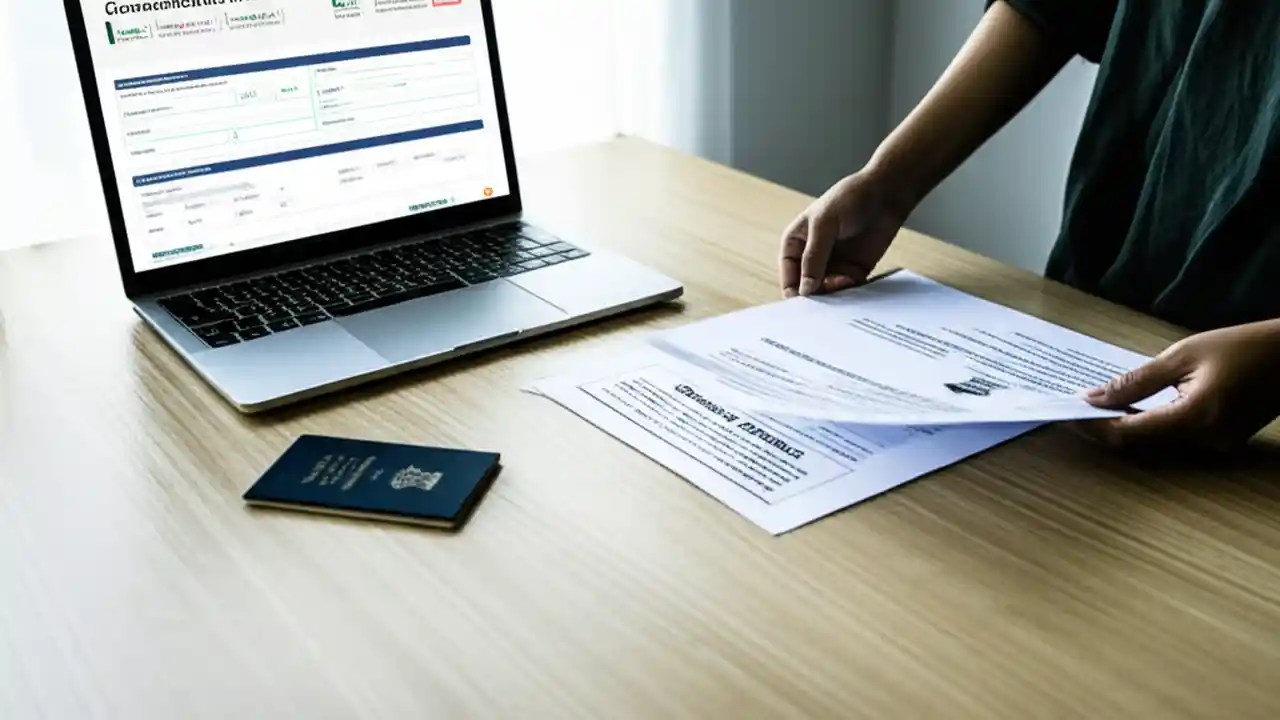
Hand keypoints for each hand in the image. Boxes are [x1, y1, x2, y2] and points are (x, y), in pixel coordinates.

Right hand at [778, 170, 911, 297]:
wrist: (885, 194)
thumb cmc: (849, 199)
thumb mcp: (824, 224)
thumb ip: (813, 258)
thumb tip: (805, 289)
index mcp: (796, 243)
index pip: (788, 275)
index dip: (793, 290)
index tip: (803, 301)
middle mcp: (812, 258)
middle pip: (807, 289)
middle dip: (816, 295)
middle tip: (825, 297)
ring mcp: (834, 265)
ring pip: (827, 293)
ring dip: (834, 293)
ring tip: (845, 280)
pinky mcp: (854, 271)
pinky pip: (848, 290)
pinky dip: (850, 292)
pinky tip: (854, 281)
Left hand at [1082, 320, 1279, 448]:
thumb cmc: (1242, 347)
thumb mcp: (1183, 355)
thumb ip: (1136, 380)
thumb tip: (1094, 397)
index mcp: (1195, 418)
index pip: (1128, 434)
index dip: (1094, 426)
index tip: (1067, 412)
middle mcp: (1205, 442)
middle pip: (1139, 446)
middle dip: (1104, 429)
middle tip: (1074, 409)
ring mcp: (1216, 447)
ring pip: (1155, 446)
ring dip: (1124, 428)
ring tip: (1096, 407)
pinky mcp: (1221, 443)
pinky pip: (1174, 441)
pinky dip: (1148, 427)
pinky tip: (1130, 409)